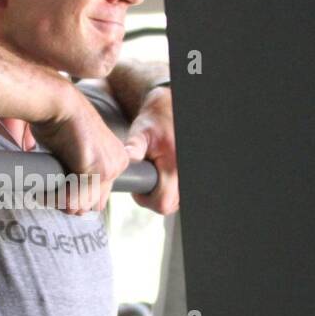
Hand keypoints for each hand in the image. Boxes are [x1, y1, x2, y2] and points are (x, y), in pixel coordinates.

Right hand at [29, 84, 131, 215]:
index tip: (56, 190)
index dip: (76, 198)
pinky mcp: (95, 171)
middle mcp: (118, 165)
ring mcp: (109, 169)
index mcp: (117, 159)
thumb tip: (70, 202)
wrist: (58, 102)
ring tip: (42, 192)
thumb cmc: (59, 122)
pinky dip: (53, 198)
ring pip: (82, 206)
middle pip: (92, 205)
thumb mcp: (75, 152)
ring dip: (59, 202)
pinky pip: (72, 200)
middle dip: (69, 203)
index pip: (99, 198)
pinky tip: (41, 191)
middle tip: (48, 194)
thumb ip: (80, 172)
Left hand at [124, 86, 178, 214]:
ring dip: (163, 194)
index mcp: (174, 167)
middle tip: (143, 181)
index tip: (138, 188)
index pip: (162, 203)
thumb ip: (134, 148)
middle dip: (153, 198)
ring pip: (176, 201)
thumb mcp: (141, 132)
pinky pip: (180, 194)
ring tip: (153, 177)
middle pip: (169, 205)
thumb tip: (127, 159)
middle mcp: (184, 174)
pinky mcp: (187, 175)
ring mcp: (188, 176)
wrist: (170, 109)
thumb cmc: (154, 120)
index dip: (146, 200)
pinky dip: (170, 190)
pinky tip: (162, 177)